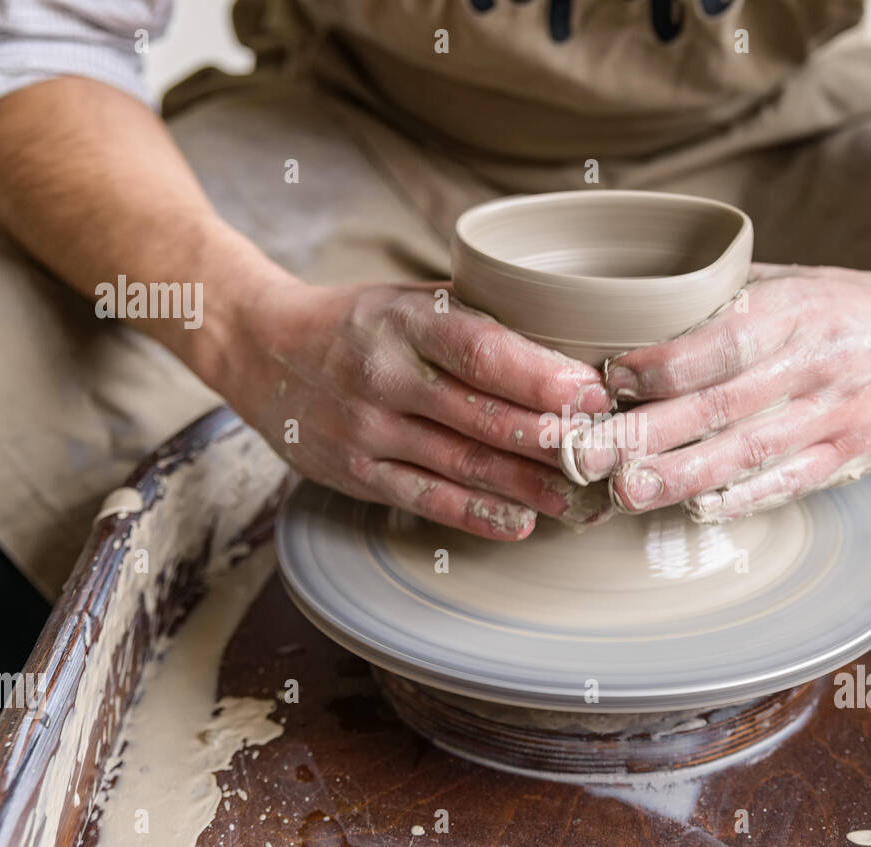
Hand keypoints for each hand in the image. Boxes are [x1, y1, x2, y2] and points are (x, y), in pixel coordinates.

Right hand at [220, 280, 613, 538]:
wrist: (260, 349)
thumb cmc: (357, 322)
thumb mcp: (410, 299)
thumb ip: (480, 318)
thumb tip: (571, 338)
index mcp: (405, 322)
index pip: (480, 351)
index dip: (539, 376)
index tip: (592, 393)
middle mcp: (385, 378)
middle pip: (481, 417)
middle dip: (552, 440)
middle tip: (610, 456)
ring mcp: (368, 432)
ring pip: (462, 465)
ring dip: (529, 487)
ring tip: (584, 501)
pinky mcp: (358, 475)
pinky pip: (426, 499)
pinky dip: (477, 514)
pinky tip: (521, 523)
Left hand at [562, 261, 870, 520]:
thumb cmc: (845, 305)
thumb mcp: (791, 280)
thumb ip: (723, 300)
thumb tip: (632, 316)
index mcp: (795, 310)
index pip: (718, 343)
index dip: (660, 367)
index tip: (607, 381)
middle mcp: (814, 364)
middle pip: (720, 406)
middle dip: (646, 435)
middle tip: (585, 455)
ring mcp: (836, 415)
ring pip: (749, 453)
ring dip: (681, 478)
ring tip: (625, 493)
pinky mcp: (852, 454)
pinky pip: (791, 482)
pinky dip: (743, 500)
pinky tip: (697, 510)